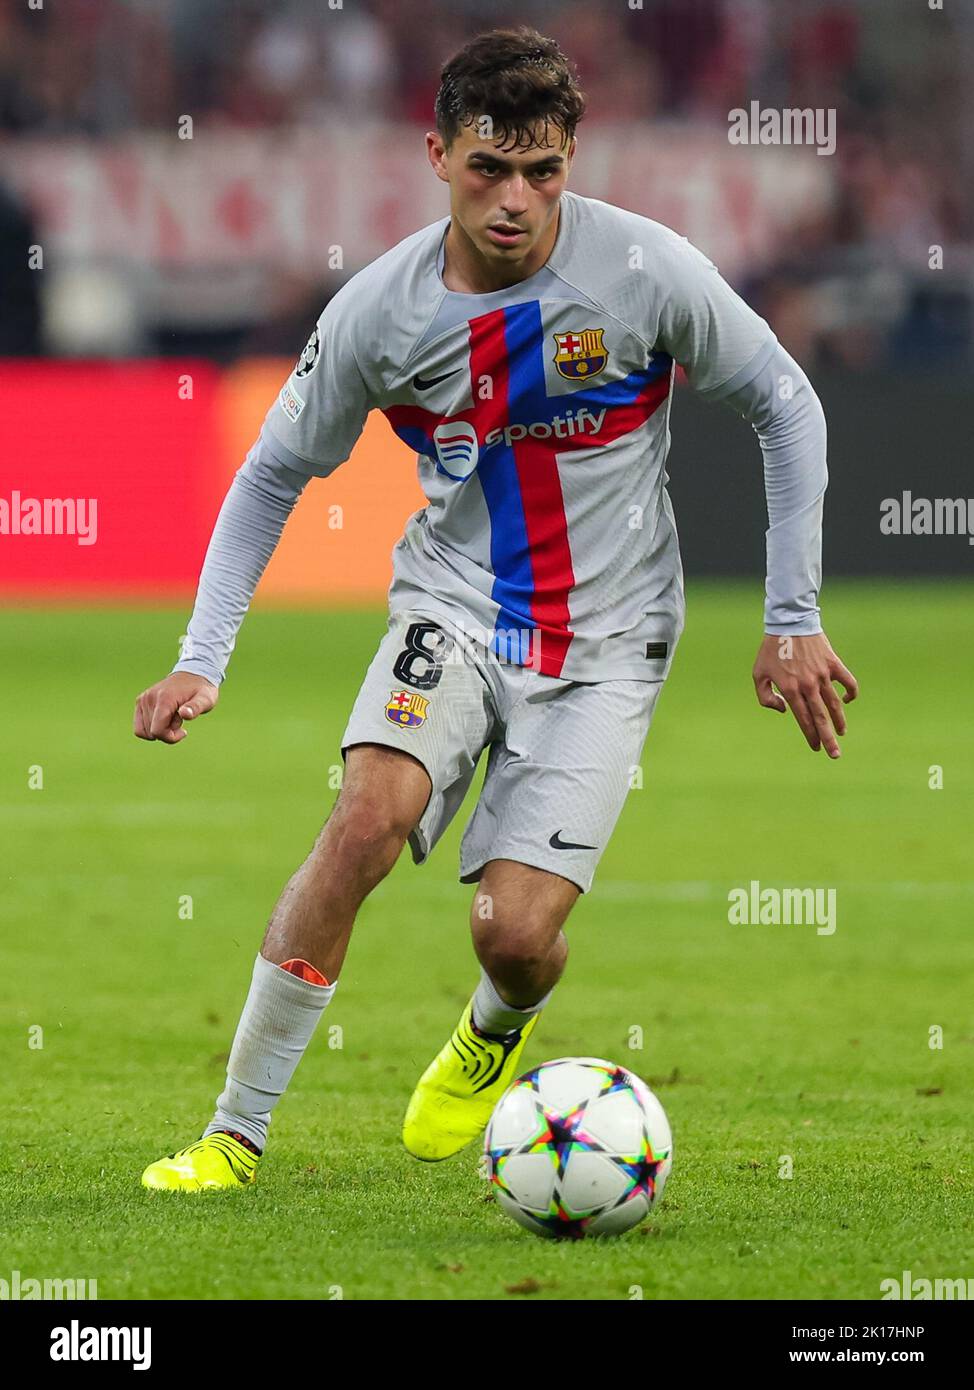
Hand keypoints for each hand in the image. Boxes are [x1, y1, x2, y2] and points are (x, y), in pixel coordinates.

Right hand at [133, 672, 218, 744]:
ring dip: (160, 729)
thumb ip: (196, 708)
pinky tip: (165, 719)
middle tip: (179, 719)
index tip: (184, 731)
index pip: (157, 731)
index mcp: (164, 699)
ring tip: (173, 717)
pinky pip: (139, 727)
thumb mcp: (206, 700)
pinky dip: (151, 728)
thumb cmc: (201, 690)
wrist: (193, 675)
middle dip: (167, 733)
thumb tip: (185, 714)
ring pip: (144, 731)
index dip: (171, 737)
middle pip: (152, 733)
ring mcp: (143, 699)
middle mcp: (149, 698)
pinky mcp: (140, 701)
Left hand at [752, 633, 857, 758]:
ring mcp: (823, 675)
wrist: (789, 623)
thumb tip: (784, 711)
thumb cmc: (771, 651)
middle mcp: (808, 685)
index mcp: (790, 689)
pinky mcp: (833, 663)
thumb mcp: (758, 674)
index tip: (815, 747)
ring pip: (835, 704)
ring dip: (839, 721)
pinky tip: (848, 701)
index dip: (810, 735)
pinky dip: (851, 693)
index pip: (803, 719)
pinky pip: (848, 682)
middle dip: (828, 738)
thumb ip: (765, 697)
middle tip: (834, 755)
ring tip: (841, 733)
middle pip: (821, 717)